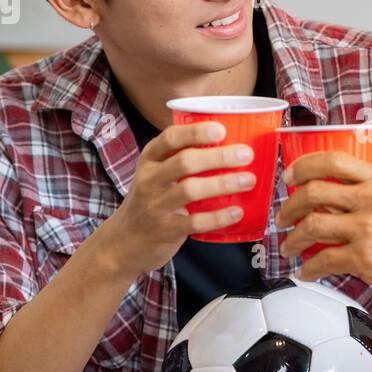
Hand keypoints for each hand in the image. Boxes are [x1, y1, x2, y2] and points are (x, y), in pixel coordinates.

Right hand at [102, 121, 256, 276]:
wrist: (122, 242)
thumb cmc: (150, 201)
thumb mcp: (155, 174)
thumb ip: (179, 159)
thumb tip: (227, 142)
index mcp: (149, 161)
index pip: (170, 139)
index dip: (195, 132)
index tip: (221, 129)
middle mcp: (150, 180)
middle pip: (184, 162)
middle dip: (218, 156)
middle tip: (246, 154)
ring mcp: (156, 206)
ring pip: (191, 190)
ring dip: (223, 183)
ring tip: (249, 180)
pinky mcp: (166, 230)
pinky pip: (195, 222)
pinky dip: (219, 217)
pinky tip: (237, 212)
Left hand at [276, 151, 371, 303]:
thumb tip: (352, 195)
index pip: (332, 161)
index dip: (303, 166)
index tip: (291, 176)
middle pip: (312, 192)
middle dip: (290, 205)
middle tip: (284, 216)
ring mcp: (367, 229)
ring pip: (310, 226)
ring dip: (292, 237)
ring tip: (290, 245)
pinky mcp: (365, 260)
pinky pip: (323, 260)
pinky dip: (308, 267)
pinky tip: (307, 271)